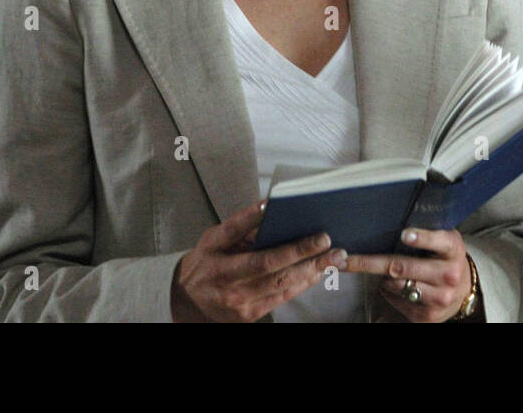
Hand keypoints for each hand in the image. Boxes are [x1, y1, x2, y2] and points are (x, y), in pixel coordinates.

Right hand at [170, 198, 346, 321]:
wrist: (187, 299)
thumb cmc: (204, 262)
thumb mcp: (214, 237)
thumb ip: (240, 223)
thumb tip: (268, 206)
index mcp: (222, 266)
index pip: (262, 257)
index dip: (292, 248)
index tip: (318, 237)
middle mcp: (233, 288)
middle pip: (276, 273)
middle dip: (308, 259)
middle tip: (333, 246)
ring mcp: (243, 305)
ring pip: (283, 287)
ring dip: (312, 272)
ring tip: (335, 259)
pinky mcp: (251, 316)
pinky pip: (282, 298)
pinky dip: (302, 284)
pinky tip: (318, 272)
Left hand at [342, 228, 473, 322]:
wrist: (463, 290)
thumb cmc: (445, 257)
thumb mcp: (444, 239)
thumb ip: (428, 231)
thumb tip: (395, 222)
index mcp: (453, 249)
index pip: (439, 242)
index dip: (421, 238)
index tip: (404, 234)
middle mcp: (448, 275)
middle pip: (404, 267)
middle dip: (371, 263)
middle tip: (347, 260)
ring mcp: (439, 298)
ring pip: (396, 286)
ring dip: (382, 278)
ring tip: (384, 272)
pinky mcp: (428, 316)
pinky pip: (397, 302)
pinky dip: (388, 292)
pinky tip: (393, 286)